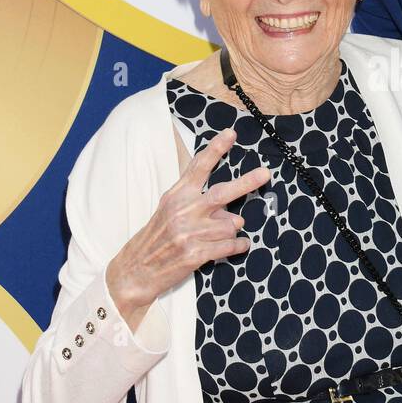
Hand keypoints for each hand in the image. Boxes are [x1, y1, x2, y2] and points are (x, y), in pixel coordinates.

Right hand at [106, 128, 269, 330]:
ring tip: (222, 234)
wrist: (136, 269)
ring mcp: (189, 233)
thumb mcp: (168, 209)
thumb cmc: (156, 237)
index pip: (198, 167)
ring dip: (233, 229)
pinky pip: (230, 246)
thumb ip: (195, 201)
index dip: (216, 149)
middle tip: (265, 173)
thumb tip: (231, 210)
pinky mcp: (196, 254)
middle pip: (222, 193)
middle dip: (246, 182)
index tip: (231, 134)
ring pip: (231, 225)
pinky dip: (239, 245)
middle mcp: (183, 211)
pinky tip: (240, 245)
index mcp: (177, 195)